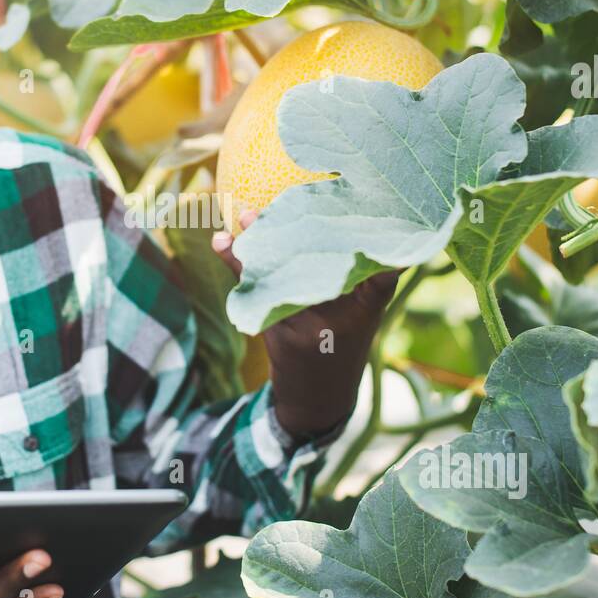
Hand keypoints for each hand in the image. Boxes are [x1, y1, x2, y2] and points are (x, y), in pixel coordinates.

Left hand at [212, 209, 400, 441]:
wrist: (318, 401)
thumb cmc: (343, 343)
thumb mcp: (365, 312)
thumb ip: (365, 275)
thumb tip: (360, 214)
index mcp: (371, 304)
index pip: (376, 264)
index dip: (365, 232)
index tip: (351, 195)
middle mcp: (347, 315)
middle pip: (322, 260)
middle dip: (299, 226)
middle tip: (278, 199)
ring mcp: (314, 326)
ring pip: (284, 273)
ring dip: (260, 242)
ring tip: (244, 215)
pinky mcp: (283, 335)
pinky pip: (257, 292)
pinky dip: (237, 265)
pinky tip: (221, 243)